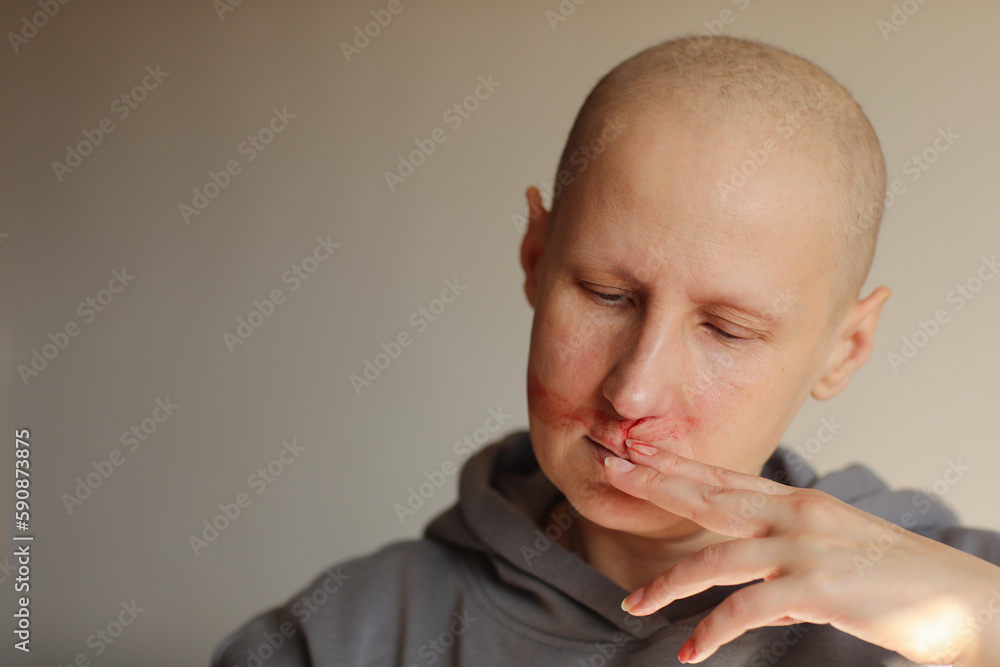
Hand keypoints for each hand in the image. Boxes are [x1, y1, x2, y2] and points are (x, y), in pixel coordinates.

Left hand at [602, 441, 999, 664]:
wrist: (964, 601)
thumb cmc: (899, 579)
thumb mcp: (834, 553)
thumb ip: (787, 561)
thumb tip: (753, 592)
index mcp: (799, 502)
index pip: (725, 476)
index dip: (678, 463)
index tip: (637, 449)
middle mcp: (796, 514)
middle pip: (710, 495)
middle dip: (656, 483)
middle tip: (610, 469)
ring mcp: (804, 548)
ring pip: (716, 556)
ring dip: (669, 581)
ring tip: (632, 603)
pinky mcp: (816, 587)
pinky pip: (747, 609)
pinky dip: (714, 631)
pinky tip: (691, 651)